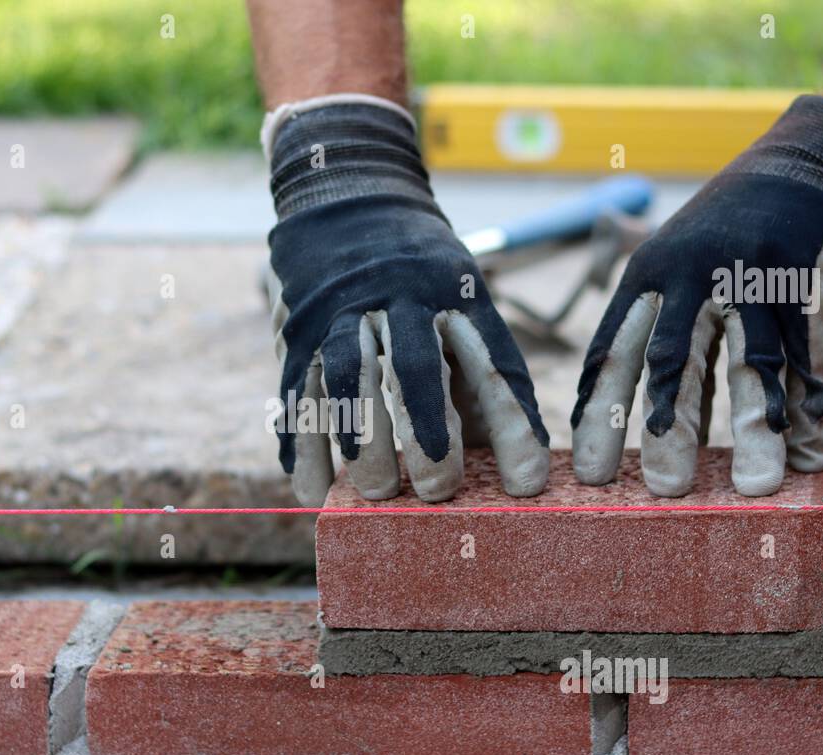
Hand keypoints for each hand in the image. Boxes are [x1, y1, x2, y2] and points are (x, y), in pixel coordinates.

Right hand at [265, 99, 548, 504]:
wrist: (346, 192)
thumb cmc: (421, 273)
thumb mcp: (463, 300)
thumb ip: (482, 374)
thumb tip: (514, 464)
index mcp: (454, 291)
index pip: (491, 365)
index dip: (512, 426)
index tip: (527, 484)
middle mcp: (398, 296)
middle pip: (415, 367)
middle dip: (428, 431)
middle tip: (437, 490)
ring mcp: (341, 310)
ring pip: (350, 377)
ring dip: (362, 440)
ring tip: (374, 493)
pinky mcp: (296, 328)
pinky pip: (297, 390)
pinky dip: (302, 442)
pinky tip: (310, 489)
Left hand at [572, 95, 822, 496]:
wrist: (806, 161)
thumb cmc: (728, 231)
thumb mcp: (671, 260)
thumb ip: (649, 322)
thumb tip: (611, 393)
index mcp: (645, 276)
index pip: (612, 351)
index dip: (599, 412)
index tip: (589, 468)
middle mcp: (687, 273)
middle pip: (669, 364)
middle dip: (665, 432)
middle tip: (662, 492)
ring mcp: (746, 270)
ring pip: (747, 363)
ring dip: (752, 431)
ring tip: (753, 486)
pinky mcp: (801, 272)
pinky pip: (806, 349)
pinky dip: (809, 400)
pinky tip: (810, 446)